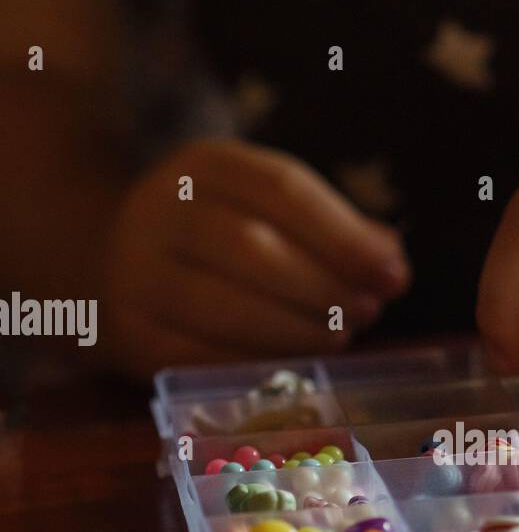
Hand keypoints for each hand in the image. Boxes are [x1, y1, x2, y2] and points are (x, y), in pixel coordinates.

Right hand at [99, 138, 409, 376]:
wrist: (109, 262)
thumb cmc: (218, 238)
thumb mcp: (269, 211)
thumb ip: (334, 231)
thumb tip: (392, 263)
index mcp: (206, 166)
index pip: (282, 190)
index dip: (345, 236)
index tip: (395, 274)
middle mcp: (163, 211)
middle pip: (252, 248)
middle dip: (323, 286)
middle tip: (368, 312)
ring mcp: (139, 274)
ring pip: (222, 305)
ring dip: (296, 329)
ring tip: (340, 337)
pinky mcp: (132, 334)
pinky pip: (201, 355)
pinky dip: (257, 363)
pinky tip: (295, 365)